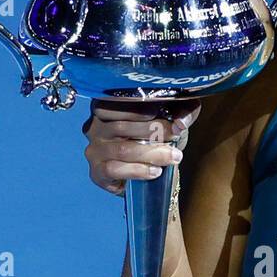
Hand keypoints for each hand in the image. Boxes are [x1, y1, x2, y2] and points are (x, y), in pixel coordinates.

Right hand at [83, 98, 202, 195]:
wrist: (147, 175)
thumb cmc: (155, 141)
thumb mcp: (170, 120)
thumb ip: (181, 112)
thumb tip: (181, 121)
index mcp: (106, 108)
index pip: (116, 102)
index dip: (140, 106)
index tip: (164, 111)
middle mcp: (94, 127)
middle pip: (121, 126)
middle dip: (153, 130)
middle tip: (175, 134)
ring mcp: (94, 150)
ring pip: (122, 149)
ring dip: (152, 153)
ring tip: (173, 156)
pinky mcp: (97, 173)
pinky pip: (115, 169)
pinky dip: (138, 170)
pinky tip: (155, 172)